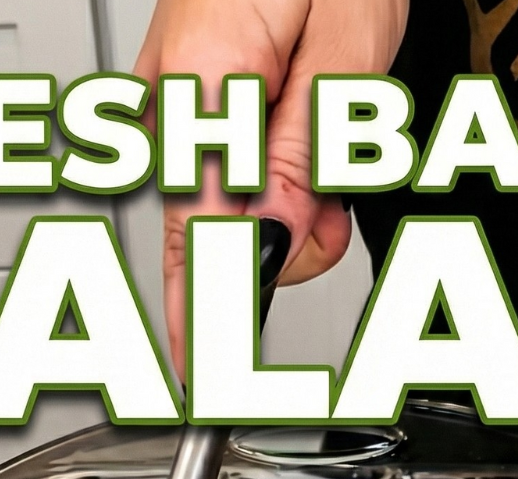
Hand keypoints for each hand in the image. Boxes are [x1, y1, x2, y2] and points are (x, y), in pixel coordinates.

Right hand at [136, 0, 409, 373]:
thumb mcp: (348, 54)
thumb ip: (307, 160)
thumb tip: (281, 250)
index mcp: (200, 87)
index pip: (197, 243)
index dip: (206, 324)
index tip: (207, 386)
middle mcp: (169, 97)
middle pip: (222, 233)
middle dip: (292, 237)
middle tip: (339, 183)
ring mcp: (171, 97)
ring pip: (234, 205)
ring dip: (295, 199)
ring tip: (333, 123)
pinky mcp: (190, 95)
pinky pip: (231, 167)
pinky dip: (281, 168)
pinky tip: (305, 119)